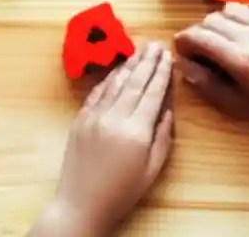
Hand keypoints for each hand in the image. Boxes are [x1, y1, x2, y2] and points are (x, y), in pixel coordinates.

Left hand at [32, 43, 174, 235]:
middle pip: (135, 82)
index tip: (168, 56)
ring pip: (115, 83)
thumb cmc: (122, 193)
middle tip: (156, 45)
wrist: (81, 204)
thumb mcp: (152, 170)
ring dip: (129, 65)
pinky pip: (97, 93)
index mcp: (136, 131)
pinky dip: (109, 79)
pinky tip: (117, 71)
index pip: (152, 93)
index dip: (161, 73)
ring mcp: (94, 117)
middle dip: (147, 62)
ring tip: (140, 51)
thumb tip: (167, 110)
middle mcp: (114, 118)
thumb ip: (162, 137)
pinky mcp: (80, 120)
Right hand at [174, 3, 248, 134]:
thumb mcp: (236, 106)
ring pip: (227, 10)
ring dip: (216, 23)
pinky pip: (247, 11)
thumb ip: (206, 84)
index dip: (183, 42)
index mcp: (240, 59)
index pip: (198, 36)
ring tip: (218, 42)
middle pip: (210, 20)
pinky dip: (234, 19)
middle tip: (198, 52)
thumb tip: (182, 64)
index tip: (181, 52)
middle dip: (197, 33)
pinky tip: (237, 37)